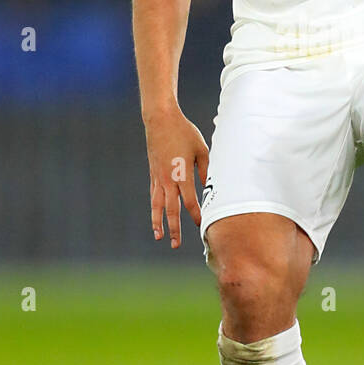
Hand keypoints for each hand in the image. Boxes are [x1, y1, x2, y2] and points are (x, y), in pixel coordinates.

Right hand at [144, 107, 209, 247]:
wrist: (160, 120)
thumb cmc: (184, 132)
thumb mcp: (201, 149)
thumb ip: (206, 169)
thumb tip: (210, 185)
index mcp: (182, 174)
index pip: (189, 201)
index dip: (196, 215)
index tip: (202, 225)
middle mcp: (168, 179)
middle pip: (171, 209)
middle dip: (174, 228)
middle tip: (176, 245)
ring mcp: (158, 178)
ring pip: (157, 205)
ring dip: (158, 222)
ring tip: (159, 237)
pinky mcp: (153, 174)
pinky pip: (153, 196)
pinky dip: (154, 208)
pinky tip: (155, 218)